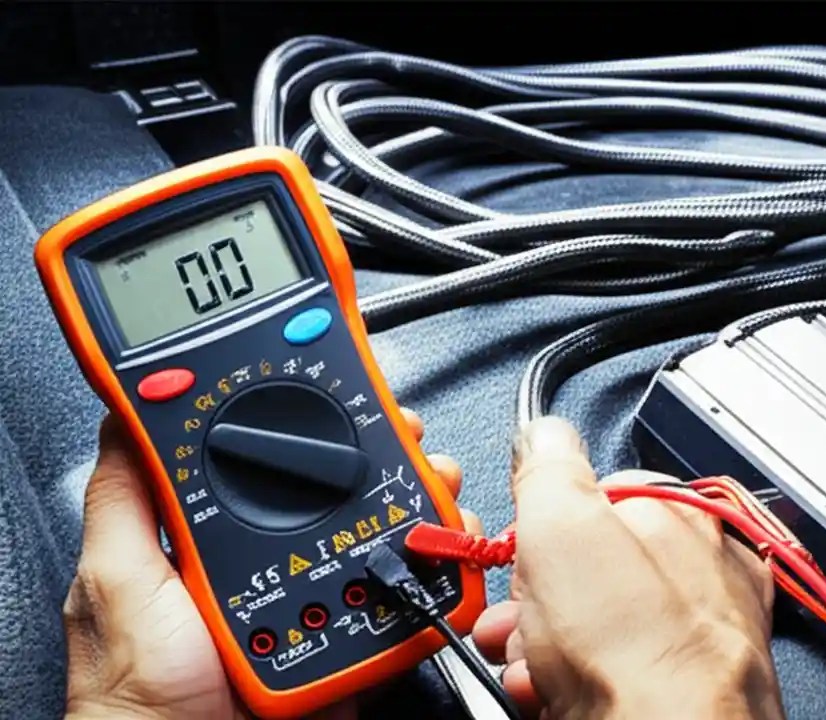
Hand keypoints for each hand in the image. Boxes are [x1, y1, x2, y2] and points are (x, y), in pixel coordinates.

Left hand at [64, 408, 480, 719]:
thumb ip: (124, 501)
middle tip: (414, 447)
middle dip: (390, 459)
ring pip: (383, 540)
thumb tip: (128, 417)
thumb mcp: (116, 579)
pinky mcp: (350, 641)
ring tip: (440, 500)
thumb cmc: (138, 692)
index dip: (314, 421)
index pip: (273, 461)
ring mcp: (316, 601)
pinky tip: (443, 555)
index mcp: (219, 539)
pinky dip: (433, 575)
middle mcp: (274, 563)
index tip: (349, 395)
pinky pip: (402, 601)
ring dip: (423, 512)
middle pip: (343, 492)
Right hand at [470, 417, 781, 719]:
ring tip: (536, 673)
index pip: (592, 499)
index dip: (541, 531)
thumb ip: (550, 467)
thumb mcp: (563, 522)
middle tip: (520, 623)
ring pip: (600, 628)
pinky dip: (580, 688)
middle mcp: (702, 567)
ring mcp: (701, 633)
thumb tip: (542, 433)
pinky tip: (561, 698)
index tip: (521, 559)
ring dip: (549, 650)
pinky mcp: (688, 690)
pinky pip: (616, 675)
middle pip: (591, 569)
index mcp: (678, 509)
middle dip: (538, 599)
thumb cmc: (635, 647)